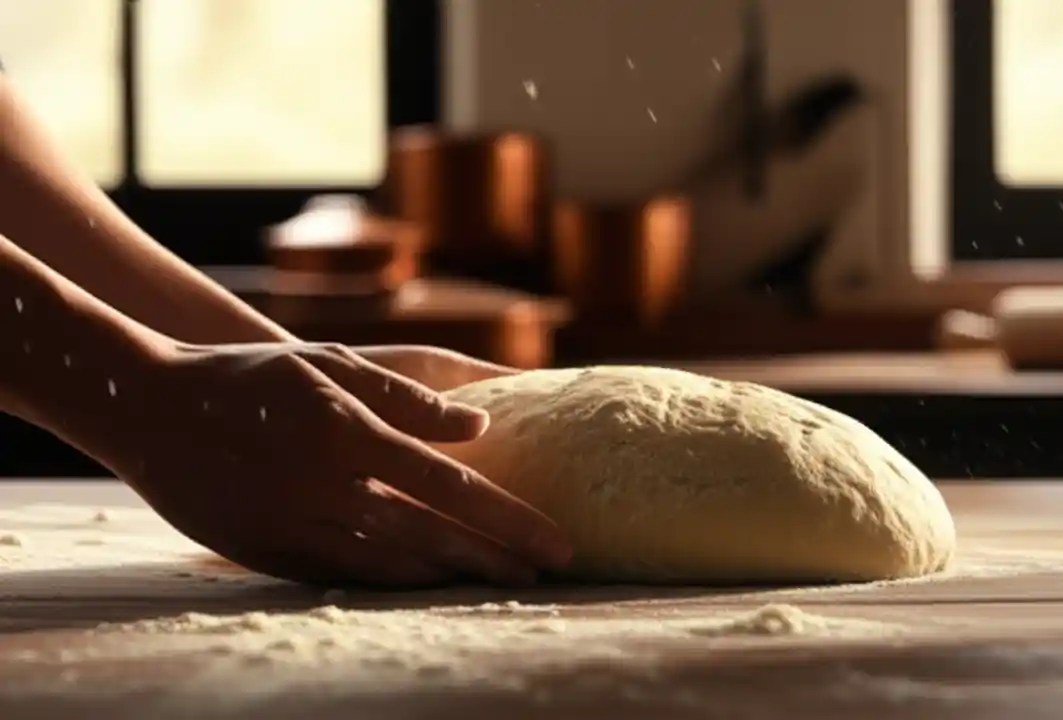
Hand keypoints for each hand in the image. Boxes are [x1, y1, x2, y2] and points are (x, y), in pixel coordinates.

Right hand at [104, 342, 570, 587]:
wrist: (152, 410)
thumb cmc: (252, 377)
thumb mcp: (331, 365)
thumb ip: (409, 399)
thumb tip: (481, 427)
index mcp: (348, 435)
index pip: (450, 487)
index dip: (508, 519)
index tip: (554, 542)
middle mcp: (327, 488)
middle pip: (431, 536)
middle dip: (496, 557)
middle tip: (548, 570)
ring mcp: (295, 526)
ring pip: (394, 565)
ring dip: (454, 574)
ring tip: (501, 578)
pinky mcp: (268, 553)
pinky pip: (347, 577)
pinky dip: (396, 583)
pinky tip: (429, 583)